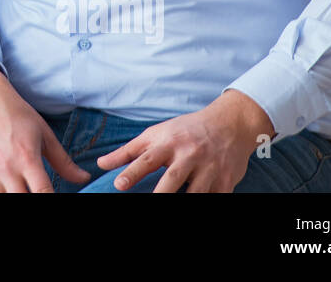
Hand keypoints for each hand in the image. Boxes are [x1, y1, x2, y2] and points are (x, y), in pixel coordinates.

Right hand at [0, 60, 90, 192]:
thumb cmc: (15, 112)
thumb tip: (84, 179)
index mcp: (27, 157)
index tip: (56, 199)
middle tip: (34, 191)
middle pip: (21, 201)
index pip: (44, 194)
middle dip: (31, 200)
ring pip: (0, 202)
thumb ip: (63, 161)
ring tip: (17, 190)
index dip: (51, 201)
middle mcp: (5, 168)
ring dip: (11, 199)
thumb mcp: (43, 133)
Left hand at [94, 90, 274, 192]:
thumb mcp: (155, 134)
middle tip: (148, 203)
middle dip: (162, 193)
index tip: (119, 184)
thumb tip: (101, 164)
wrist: (229, 124)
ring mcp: (210, 168)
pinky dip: (207, 199)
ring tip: (170, 207)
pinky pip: (216, 196)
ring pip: (197, 192)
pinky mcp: (227, 180)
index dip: (132, 172)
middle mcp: (190, 154)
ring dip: (186, 199)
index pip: (147, 158)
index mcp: (169, 142)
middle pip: (173, 177)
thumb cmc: (185, 130)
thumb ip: (128, 151)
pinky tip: (199, 199)